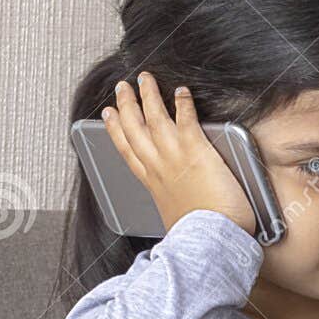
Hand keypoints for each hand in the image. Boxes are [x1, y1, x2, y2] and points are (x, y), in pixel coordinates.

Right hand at [101, 72, 256, 235]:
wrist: (209, 240)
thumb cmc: (199, 235)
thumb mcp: (176, 221)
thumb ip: (174, 210)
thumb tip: (179, 216)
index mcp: (152, 183)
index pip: (129, 151)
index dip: (116, 130)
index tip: (109, 114)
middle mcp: (158, 166)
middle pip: (135, 129)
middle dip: (127, 105)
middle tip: (121, 87)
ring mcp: (174, 156)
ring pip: (154, 118)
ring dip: (148, 95)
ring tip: (143, 77)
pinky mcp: (196, 150)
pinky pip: (186, 119)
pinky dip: (183, 103)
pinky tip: (181, 90)